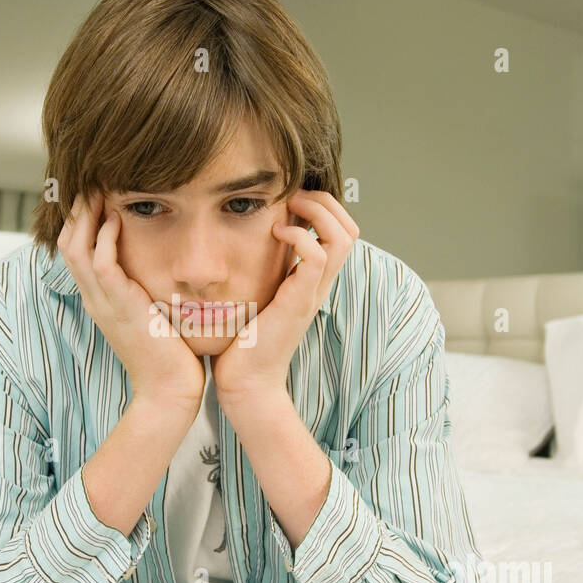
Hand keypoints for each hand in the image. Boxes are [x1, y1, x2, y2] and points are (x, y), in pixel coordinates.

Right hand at [57, 191, 204, 410]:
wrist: (170, 390)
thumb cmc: (170, 354)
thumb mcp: (151, 313)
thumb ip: (146, 288)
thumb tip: (158, 264)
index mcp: (100, 298)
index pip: (76, 249)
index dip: (81, 218)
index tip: (97, 191)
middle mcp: (95, 298)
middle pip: (67, 241)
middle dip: (77, 208)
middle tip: (92, 178)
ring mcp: (103, 303)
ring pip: (76, 247)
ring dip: (86, 214)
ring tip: (98, 187)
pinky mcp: (120, 307)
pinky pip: (102, 263)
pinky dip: (106, 237)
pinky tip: (117, 218)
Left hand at [211, 190, 359, 410]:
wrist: (244, 385)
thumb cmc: (240, 344)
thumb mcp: (252, 296)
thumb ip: (254, 272)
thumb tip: (233, 245)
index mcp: (310, 282)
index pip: (341, 232)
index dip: (323, 207)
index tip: (289, 200)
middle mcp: (317, 285)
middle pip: (350, 229)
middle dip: (325, 201)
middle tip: (292, 197)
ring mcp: (311, 294)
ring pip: (342, 237)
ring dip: (317, 212)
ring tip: (288, 209)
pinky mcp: (298, 303)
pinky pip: (316, 257)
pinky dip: (300, 236)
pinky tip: (276, 234)